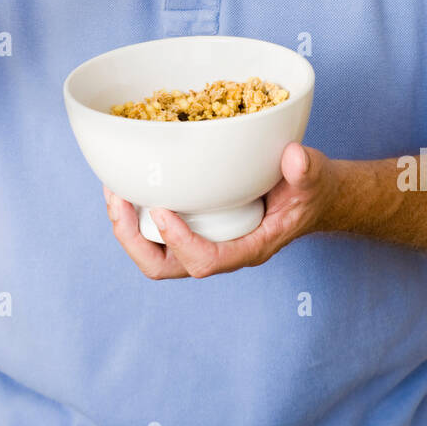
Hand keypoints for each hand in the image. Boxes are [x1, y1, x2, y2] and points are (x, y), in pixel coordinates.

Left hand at [104, 141, 341, 278]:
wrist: (309, 196)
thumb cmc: (309, 190)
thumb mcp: (313, 177)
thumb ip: (306, 170)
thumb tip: (294, 158)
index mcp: (248, 248)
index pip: (206, 261)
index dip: (180, 241)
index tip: (163, 209)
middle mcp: (220, 250)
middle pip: (166, 267)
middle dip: (134, 239)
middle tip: (119, 202)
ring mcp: (203, 240)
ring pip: (154, 254)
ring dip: (127, 227)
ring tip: (113, 191)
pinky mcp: (194, 226)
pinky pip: (156, 233)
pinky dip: (136, 212)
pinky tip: (127, 183)